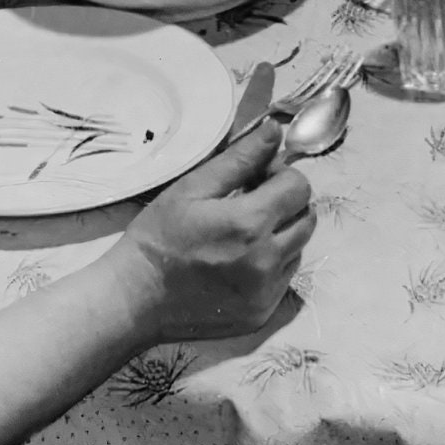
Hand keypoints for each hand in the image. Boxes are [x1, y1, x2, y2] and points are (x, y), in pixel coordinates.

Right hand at [119, 124, 316, 340]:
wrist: (138, 299)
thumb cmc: (159, 237)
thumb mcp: (192, 188)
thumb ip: (240, 159)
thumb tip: (275, 130)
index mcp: (250, 223)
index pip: (299, 187)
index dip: (280, 175)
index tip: (255, 180)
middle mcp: (267, 260)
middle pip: (306, 219)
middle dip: (286, 204)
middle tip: (252, 204)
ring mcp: (267, 292)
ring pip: (299, 249)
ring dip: (281, 235)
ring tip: (243, 235)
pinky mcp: (262, 314)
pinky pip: (284, 280)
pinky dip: (272, 266)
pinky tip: (239, 263)